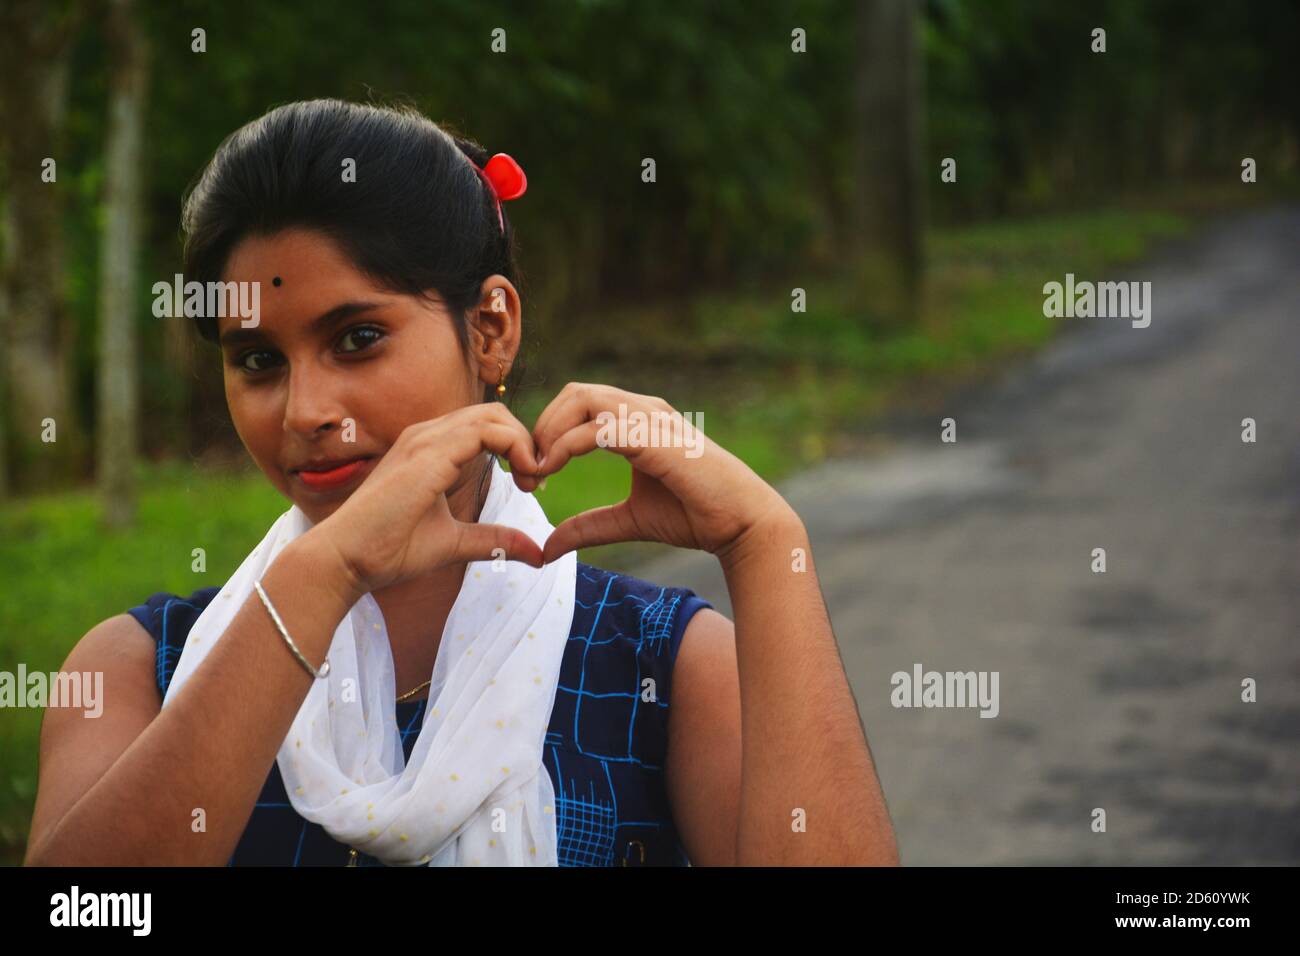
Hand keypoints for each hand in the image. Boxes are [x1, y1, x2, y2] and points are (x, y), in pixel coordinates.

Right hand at [309, 403, 544, 596]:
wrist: (347, 558)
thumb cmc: (388, 549)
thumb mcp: (455, 542)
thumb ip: (494, 541)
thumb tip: (537, 553)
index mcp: (431, 448)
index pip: (488, 426)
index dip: (518, 448)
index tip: (531, 484)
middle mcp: (428, 435)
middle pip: (495, 414)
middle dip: (526, 442)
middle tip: (535, 481)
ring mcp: (426, 439)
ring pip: (494, 416)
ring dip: (524, 444)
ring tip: (532, 480)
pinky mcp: (429, 453)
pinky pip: (486, 431)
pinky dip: (515, 447)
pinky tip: (523, 476)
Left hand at [516, 382, 797, 563]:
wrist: (740, 523)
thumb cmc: (693, 516)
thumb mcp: (627, 521)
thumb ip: (588, 527)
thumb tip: (546, 548)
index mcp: (637, 421)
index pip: (578, 403)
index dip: (548, 432)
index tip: (533, 474)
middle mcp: (643, 410)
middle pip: (574, 392)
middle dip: (542, 426)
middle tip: (529, 469)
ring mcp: (651, 418)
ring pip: (583, 399)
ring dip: (550, 432)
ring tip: (538, 470)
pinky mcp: (655, 437)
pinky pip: (598, 428)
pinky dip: (567, 445)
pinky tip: (554, 469)